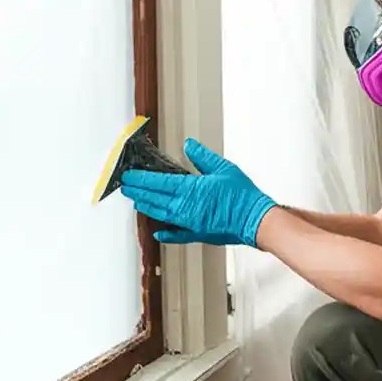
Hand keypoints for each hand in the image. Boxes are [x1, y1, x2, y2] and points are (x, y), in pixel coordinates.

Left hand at [120, 139, 276, 247]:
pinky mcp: (197, 234)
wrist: (256, 221)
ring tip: (136, 202)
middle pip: (154, 199)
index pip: (157, 183)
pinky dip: (166, 234)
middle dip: (137, 192)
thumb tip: (189, 145)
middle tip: (126, 187)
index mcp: (190, 190)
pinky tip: (158, 232)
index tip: (128, 175)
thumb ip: (203, 157)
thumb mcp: (223, 168)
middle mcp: (184, 208)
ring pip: (161, 215)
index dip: (140, 179)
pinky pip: (177, 235)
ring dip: (146, 208)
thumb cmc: (243, 196)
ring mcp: (189, 223)